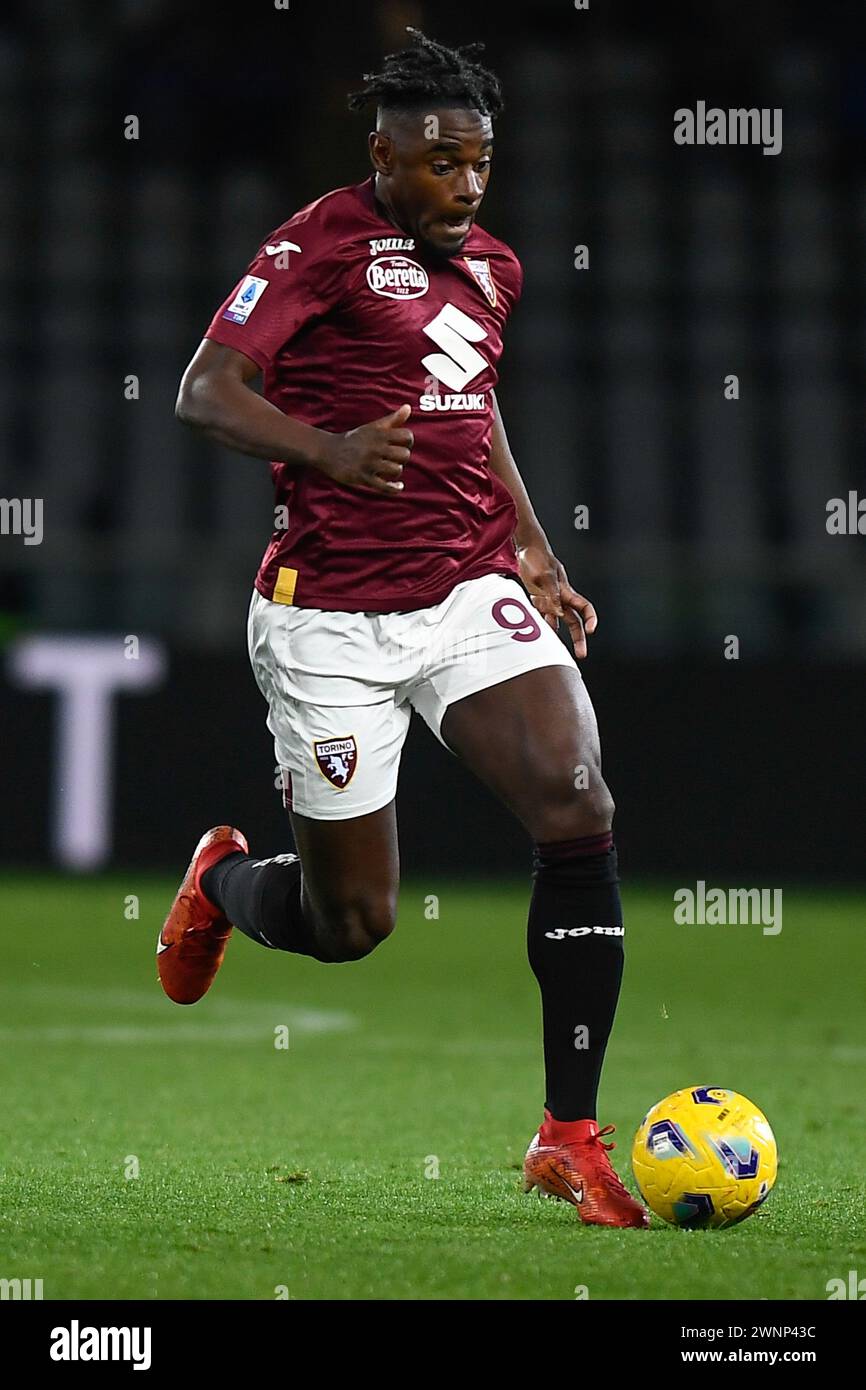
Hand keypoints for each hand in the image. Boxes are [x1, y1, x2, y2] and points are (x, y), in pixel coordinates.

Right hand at [318, 404, 412, 494]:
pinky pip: (385, 487)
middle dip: (403, 458)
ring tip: (390, 470)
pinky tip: (398, 486)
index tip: (401, 445)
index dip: (408, 441)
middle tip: (394, 458)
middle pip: (404, 454)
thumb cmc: (354, 439)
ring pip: (396, 470)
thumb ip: (392, 419)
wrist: (328, 451)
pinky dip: (395, 488)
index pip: (407, 436)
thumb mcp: (372, 427)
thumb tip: (408, 407)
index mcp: (379, 434)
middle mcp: (375, 447)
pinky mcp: (363, 477)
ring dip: (396, 471)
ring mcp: (369, 463)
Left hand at [517, 542, 597, 658]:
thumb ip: (551, 595)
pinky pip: (542, 616)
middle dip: (579, 638)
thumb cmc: (537, 557)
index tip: (591, 630)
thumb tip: (558, 613)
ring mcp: (550, 599)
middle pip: (574, 620)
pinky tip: (539, 638)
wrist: (526, 548)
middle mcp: (560, 597)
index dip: (590, 618)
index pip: (584, 607)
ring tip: (556, 653)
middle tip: (581, 655)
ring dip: (558, 636)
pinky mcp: (539, 598)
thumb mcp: (543, 575)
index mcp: (566, 591)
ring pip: (557, 621)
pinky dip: (541, 625)